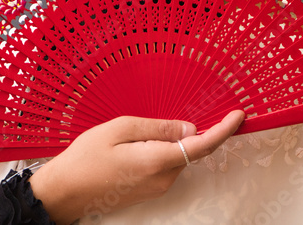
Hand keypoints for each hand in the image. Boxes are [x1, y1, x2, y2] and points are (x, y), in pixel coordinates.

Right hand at [29, 110, 244, 223]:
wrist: (63, 193)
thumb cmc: (85, 159)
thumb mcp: (119, 129)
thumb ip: (157, 127)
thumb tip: (188, 127)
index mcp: (157, 161)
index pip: (202, 145)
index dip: (224, 130)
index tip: (239, 115)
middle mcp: (162, 179)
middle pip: (191, 150)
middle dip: (197, 130)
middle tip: (192, 109)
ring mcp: (156, 188)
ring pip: (178, 157)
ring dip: (175, 140)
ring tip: (148, 127)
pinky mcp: (148, 190)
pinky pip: (166, 165)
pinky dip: (166, 150)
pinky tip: (146, 140)